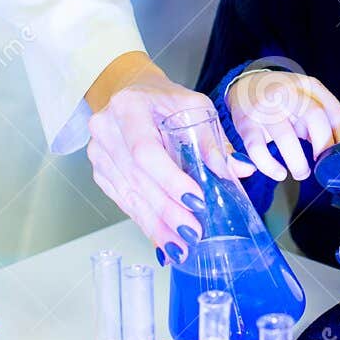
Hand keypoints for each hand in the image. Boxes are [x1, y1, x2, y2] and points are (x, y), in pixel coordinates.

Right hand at [86, 54, 249, 260]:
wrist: (132, 92)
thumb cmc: (165, 99)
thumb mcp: (194, 106)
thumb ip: (213, 140)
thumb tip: (240, 170)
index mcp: (129, 107)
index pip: (145, 150)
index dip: (170, 179)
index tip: (196, 200)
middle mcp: (106, 130)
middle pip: (137, 179)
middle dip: (167, 211)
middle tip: (193, 233)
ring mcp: (99, 153)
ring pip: (129, 196)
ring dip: (156, 225)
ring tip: (181, 247)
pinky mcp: (101, 172)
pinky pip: (123, 202)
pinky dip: (146, 222)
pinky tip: (163, 241)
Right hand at [227, 69, 339, 181]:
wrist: (244, 85)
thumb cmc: (282, 99)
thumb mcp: (306, 99)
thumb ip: (322, 118)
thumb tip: (338, 152)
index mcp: (309, 87)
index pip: (335, 112)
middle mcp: (288, 93)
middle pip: (314, 117)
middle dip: (323, 146)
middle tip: (322, 165)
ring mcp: (266, 108)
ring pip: (285, 136)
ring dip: (297, 161)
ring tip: (302, 173)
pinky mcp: (246, 124)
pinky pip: (257, 149)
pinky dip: (269, 166)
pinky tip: (279, 173)